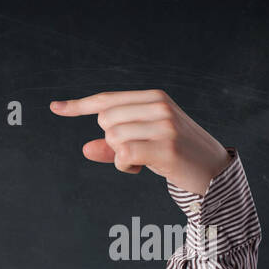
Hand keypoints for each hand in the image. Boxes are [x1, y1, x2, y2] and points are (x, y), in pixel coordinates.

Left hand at [49, 91, 231, 197]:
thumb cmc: (176, 155)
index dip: (79, 106)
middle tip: (134, 152)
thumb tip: (86, 148)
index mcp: (155, 97)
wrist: (214, 171)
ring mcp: (165, 125)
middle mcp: (160, 106)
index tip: (55, 108)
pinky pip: (123, 154)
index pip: (107, 99)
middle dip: (111, 142)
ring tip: (141, 161)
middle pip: (105, 121)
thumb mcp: (145, 144)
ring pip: (113, 138)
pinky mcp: (166, 147)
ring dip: (119, 157)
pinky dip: (123, 166)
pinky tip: (138, 169)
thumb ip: (114, 146)